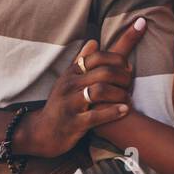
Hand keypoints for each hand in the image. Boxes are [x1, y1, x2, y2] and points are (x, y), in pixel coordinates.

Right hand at [19, 17, 147, 157]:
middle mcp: (70, 85)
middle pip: (103, 73)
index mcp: (72, 73)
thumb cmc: (61, 103)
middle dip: (123, 77)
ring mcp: (71, 104)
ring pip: (100, 91)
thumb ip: (81, 61)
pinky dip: (113, 112)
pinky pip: (96, 116)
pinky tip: (125, 110)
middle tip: (130, 83)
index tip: (128, 65)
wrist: (43, 132)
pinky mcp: (74, 123)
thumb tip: (94, 41)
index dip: (117, 59)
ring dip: (120, 94)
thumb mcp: (68, 80)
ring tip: (128, 98)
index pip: (97, 56)